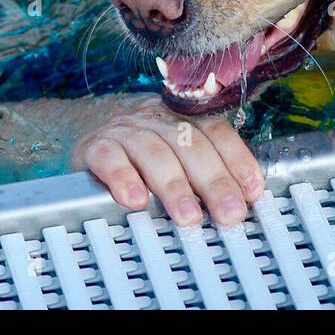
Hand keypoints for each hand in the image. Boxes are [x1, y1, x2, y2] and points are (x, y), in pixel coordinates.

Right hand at [71, 94, 264, 225]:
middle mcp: (157, 119)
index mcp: (183, 117)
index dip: (237, 160)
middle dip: (214, 181)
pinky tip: (134, 201)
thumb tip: (241, 199)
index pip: (216, 132)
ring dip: (174, 187)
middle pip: (191, 146)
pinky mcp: (95, 146)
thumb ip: (204, 165)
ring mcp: (126, 130)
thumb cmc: (141, 146)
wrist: (82, 121)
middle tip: (229, 213)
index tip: (252, 192)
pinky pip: (109, 159)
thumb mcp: (174, 146)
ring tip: (189, 217)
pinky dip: (123, 179)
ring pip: (154, 153)